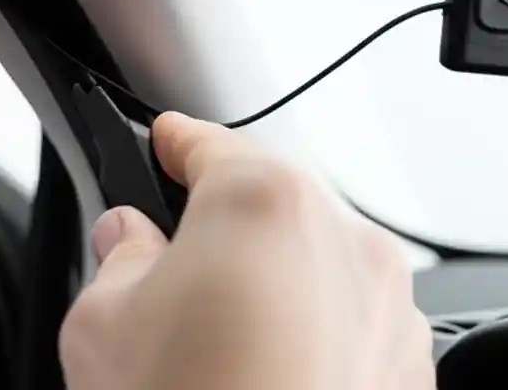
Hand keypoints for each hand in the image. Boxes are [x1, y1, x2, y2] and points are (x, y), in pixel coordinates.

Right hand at [59, 113, 435, 389]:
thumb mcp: (101, 324)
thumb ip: (117, 256)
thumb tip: (128, 242)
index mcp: (263, 203)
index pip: (204, 142)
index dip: (168, 144)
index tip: (159, 145)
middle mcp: (342, 240)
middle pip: (264, 204)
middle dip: (215, 230)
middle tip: (161, 277)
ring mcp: (386, 306)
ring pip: (309, 265)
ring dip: (267, 285)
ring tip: (211, 352)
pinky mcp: (406, 366)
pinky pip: (346, 323)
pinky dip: (308, 335)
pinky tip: (258, 382)